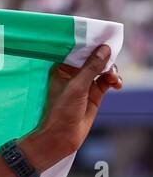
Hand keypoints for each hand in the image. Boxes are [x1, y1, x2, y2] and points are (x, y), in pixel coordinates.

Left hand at [21, 44, 121, 166]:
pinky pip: (107, 81)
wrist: (60, 137)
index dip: (91, 45)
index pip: (77, 51)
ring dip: (110, 70)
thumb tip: (105, 49)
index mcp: (60, 69)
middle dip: (104, 58)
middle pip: (92, 59)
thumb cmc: (61, 111)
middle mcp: (72, 75)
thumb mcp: (77, 87)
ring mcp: (84, 84)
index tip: (105, 39)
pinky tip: (117, 84)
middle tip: (112, 61)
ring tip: (113, 78)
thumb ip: (91, 67)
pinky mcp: (93, 94)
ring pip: (102, 69)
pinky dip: (113, 80)